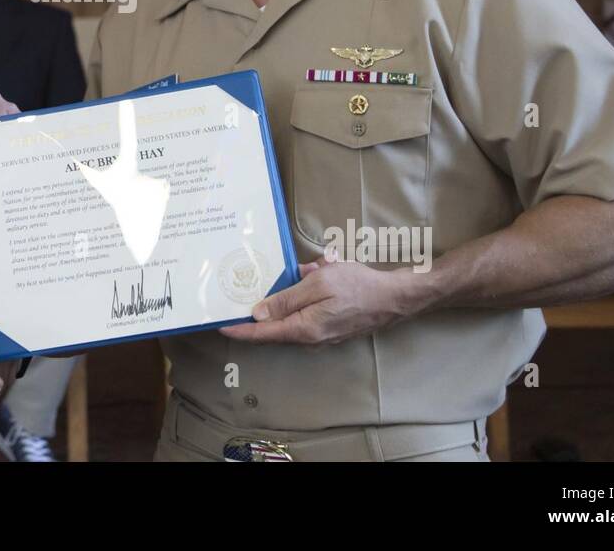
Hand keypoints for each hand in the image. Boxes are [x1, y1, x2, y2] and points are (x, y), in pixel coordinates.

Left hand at [220, 258, 416, 346]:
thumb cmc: (358, 287)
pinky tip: (307, 275)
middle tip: (235, 299)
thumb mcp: (318, 284)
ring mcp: (320, 335)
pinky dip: (299, 298)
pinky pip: (304, 315)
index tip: (218, 324)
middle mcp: (310, 338)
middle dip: (255, 314)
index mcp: (303, 328)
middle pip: (273, 329)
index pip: (262, 334)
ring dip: (283, 298)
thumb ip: (287, 299)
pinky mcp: (328, 328)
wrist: (394, 297)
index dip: (239, 330)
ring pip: (289, 319)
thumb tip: (259, 314)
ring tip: (282, 277)